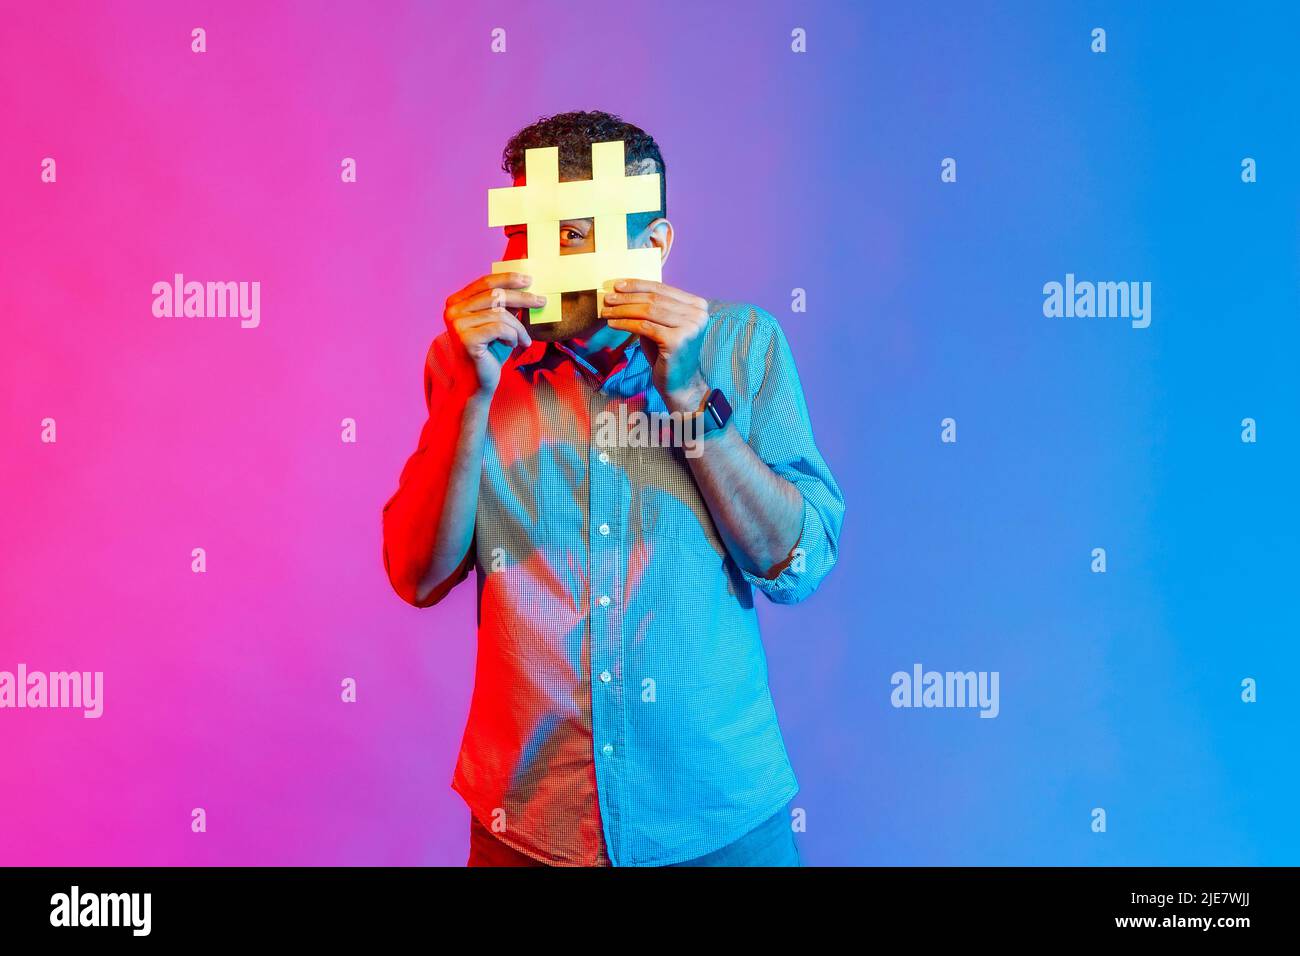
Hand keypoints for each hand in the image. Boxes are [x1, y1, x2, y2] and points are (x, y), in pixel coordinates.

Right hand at [443, 272, 543, 395]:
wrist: (477, 383)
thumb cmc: (489, 352)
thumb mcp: (498, 323)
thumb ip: (504, 305)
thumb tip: (526, 285)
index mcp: (456, 302)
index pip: (485, 283)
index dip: (508, 279)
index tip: (529, 280)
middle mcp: (452, 310)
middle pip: (495, 295)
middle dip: (522, 298)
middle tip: (542, 301)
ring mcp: (457, 324)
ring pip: (501, 314)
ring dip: (519, 328)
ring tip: (524, 340)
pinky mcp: (466, 339)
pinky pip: (501, 329)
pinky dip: (513, 337)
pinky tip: (514, 346)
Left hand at [602, 279, 709, 411]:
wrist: (681, 384)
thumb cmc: (667, 354)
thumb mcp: (661, 325)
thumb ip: (652, 309)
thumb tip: (623, 292)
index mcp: (697, 305)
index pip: (662, 288)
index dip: (638, 285)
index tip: (618, 285)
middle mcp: (697, 314)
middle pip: (654, 299)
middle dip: (627, 297)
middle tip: (608, 298)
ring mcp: (689, 327)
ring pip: (648, 311)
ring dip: (623, 310)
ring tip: (606, 311)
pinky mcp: (676, 341)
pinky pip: (644, 327)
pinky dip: (626, 324)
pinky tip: (613, 324)